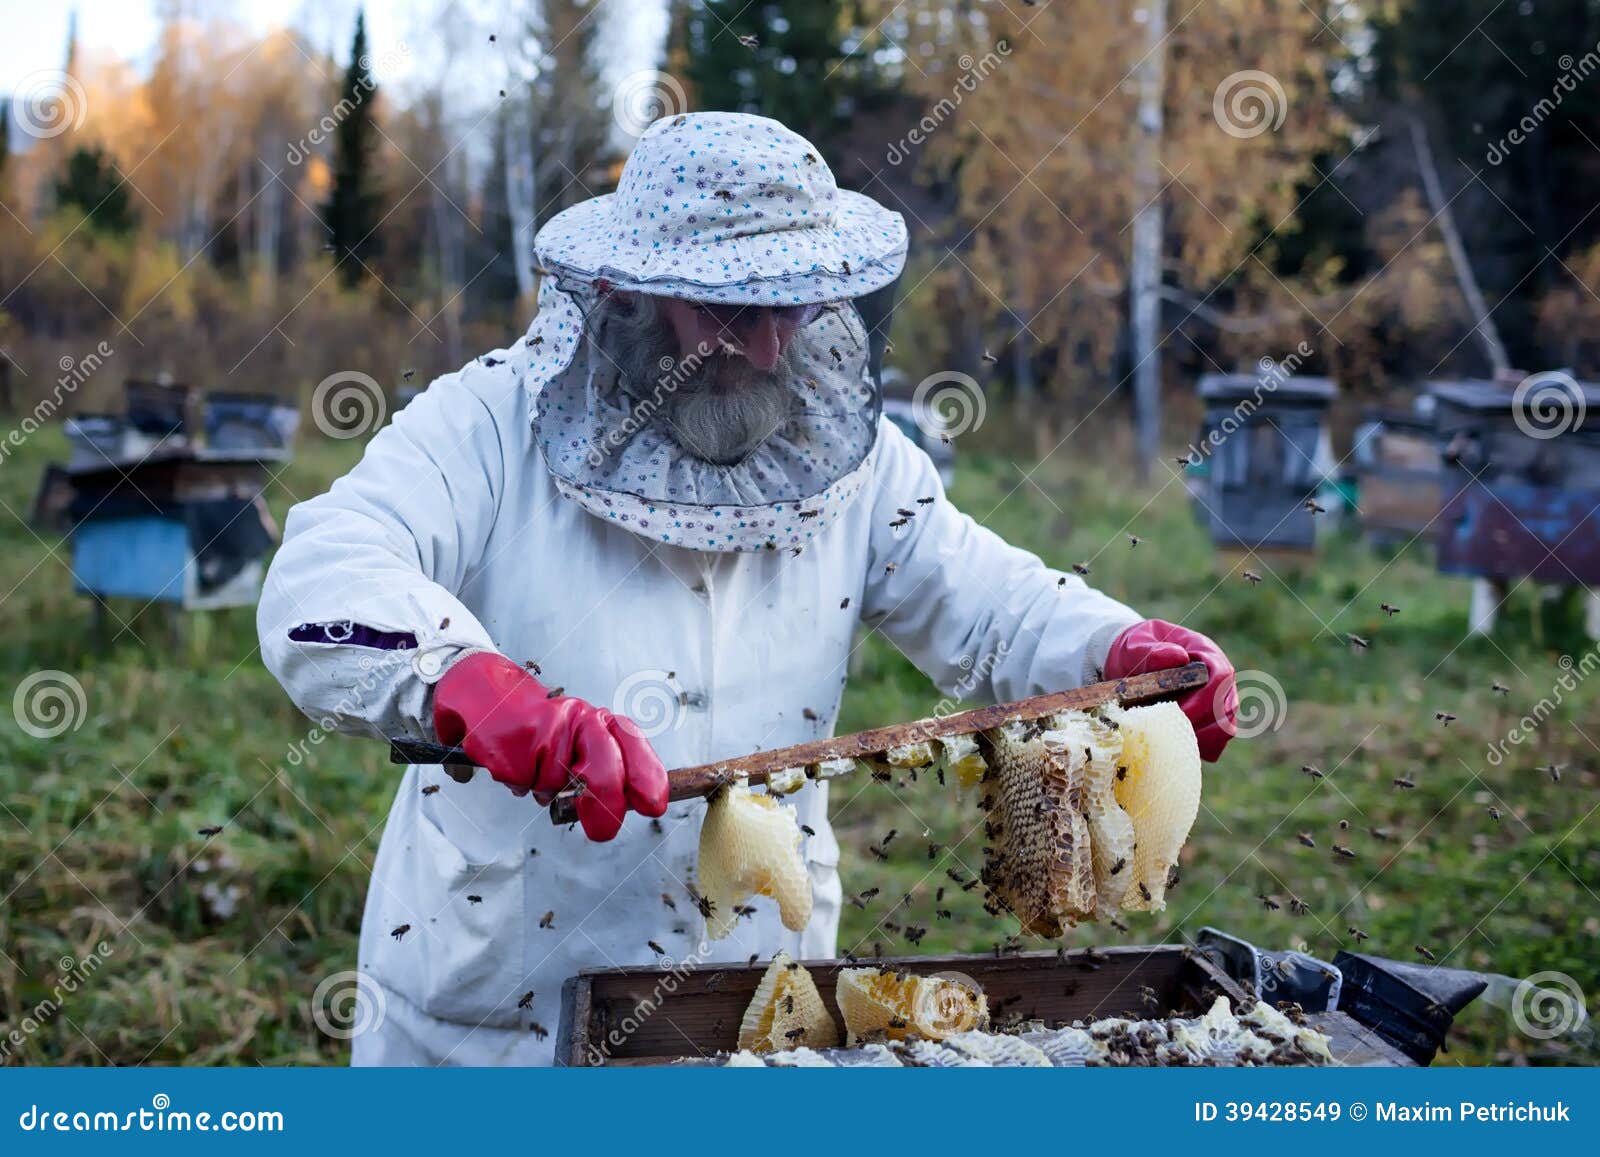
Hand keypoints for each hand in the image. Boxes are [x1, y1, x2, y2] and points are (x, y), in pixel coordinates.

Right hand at [432, 652, 668, 839]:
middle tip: (602, 832)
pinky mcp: (512, 738)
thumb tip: (627, 806)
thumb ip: (605, 767)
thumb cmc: (545, 729)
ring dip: (543, 790)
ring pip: (552, 785)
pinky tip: (514, 762)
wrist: (491, 695)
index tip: (652, 806)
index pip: (633, 745)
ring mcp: (544, 727)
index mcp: (600, 721)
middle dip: (604, 809)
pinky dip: (516, 782)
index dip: (647, 777)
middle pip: (603, 773)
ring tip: (534, 769)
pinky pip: (520, 781)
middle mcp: (579, 718)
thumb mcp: (581, 740)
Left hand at [1104, 619, 1237, 761]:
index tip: (1178, 712)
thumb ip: (1153, 651)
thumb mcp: (1137, 645)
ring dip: (1200, 739)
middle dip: (1199, 723)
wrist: (1130, 665)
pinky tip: (1173, 745)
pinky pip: (1215, 742)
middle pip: (1226, 708)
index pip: (1220, 678)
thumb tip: (1178, 657)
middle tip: (1167, 731)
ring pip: (1225, 729)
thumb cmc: (1135, 651)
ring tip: (1168, 738)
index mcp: (1207, 655)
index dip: (1203, 699)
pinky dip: (1198, 748)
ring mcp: (1218, 703)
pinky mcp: (1209, 723)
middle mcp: (1219, 681)